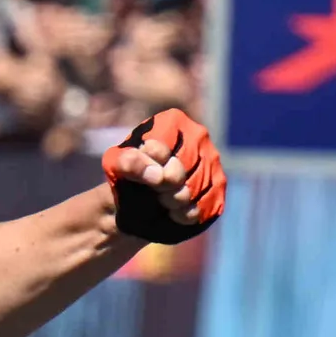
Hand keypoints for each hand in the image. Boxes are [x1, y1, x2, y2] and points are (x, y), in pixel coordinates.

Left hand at [102, 107, 225, 243]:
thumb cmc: (127, 176)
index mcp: (172, 123)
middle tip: (154, 191)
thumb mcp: (116, 166)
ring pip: (193, 190)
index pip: (161, 151)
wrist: (140, 202)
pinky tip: (176, 211)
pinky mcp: (219, 186)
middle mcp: (198, 136)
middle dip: (161, 188)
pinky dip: (186, 214)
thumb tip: (156, 175)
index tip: (142, 176)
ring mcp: (213, 160)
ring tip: (164, 200)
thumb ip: (128, 162)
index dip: (149, 170)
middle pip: (179, 172)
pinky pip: (206, 204)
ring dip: (173, 202)